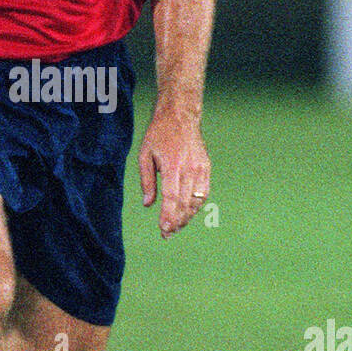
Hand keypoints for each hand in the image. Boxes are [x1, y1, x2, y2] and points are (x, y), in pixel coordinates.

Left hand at [138, 105, 209, 238]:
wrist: (181, 116)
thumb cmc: (159, 134)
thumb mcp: (145, 155)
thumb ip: (146, 181)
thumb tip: (148, 204)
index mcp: (173, 165)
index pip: (172, 198)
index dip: (168, 216)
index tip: (164, 230)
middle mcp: (190, 168)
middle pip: (185, 203)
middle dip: (176, 222)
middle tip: (167, 234)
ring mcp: (201, 168)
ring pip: (196, 201)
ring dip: (187, 217)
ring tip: (176, 226)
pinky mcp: (206, 168)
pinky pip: (203, 193)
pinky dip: (196, 206)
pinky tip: (187, 213)